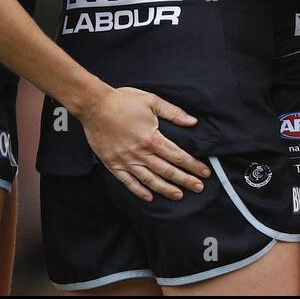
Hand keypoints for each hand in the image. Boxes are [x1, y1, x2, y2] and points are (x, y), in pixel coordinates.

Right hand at [79, 87, 210, 200]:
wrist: (94, 105)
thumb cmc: (123, 101)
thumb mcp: (152, 101)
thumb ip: (174, 113)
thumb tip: (193, 122)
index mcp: (151, 138)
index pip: (178, 156)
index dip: (193, 165)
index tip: (205, 172)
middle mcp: (140, 153)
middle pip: (167, 171)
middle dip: (185, 180)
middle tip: (199, 188)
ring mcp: (126, 160)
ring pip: (150, 180)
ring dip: (166, 189)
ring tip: (179, 195)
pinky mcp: (113, 164)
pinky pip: (128, 182)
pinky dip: (139, 191)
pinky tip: (150, 197)